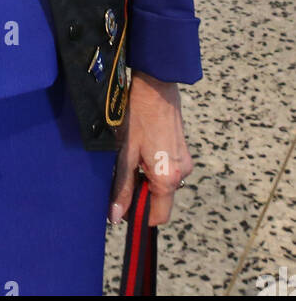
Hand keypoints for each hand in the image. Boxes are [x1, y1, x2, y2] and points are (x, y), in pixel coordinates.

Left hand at [109, 72, 192, 226]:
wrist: (155, 84)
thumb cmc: (137, 114)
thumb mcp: (124, 152)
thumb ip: (122, 186)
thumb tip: (115, 216)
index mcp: (168, 178)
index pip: (158, 216)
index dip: (138, 216)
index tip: (121, 206)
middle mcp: (182, 172)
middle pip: (160, 200)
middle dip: (139, 194)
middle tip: (120, 175)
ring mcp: (184, 160)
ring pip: (162, 184)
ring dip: (145, 179)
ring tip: (128, 157)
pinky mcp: (182, 150)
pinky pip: (167, 169)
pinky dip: (152, 167)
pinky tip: (139, 148)